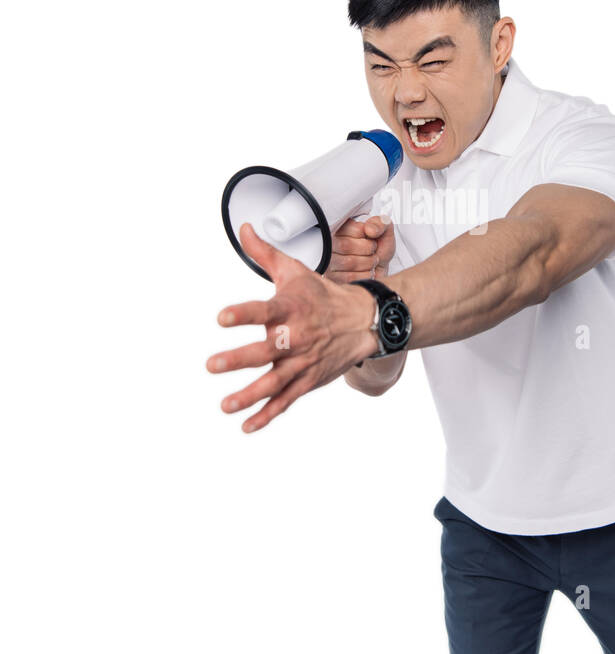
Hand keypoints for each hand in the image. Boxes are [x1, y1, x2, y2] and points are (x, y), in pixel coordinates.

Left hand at [206, 223, 378, 432]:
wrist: (364, 320)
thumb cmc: (323, 295)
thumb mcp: (295, 271)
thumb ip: (264, 254)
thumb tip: (243, 228)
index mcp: (290, 308)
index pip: (264, 310)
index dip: (243, 314)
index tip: (221, 318)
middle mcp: (296, 337)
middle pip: (266, 351)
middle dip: (239, 359)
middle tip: (212, 364)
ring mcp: (302, 362)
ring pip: (274, 382)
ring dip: (249, 395)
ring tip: (225, 405)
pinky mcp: (307, 380)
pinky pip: (286, 401)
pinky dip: (267, 415)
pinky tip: (246, 425)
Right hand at [324, 214, 394, 283]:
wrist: (380, 268)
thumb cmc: (378, 248)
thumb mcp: (384, 231)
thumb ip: (380, 224)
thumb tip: (370, 230)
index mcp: (342, 227)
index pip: (351, 228)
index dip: (367, 236)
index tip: (372, 238)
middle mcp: (331, 243)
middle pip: (345, 245)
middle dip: (368, 250)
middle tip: (373, 251)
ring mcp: (329, 261)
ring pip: (348, 262)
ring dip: (367, 263)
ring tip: (370, 261)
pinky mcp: (332, 278)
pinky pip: (349, 277)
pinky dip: (364, 275)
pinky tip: (366, 271)